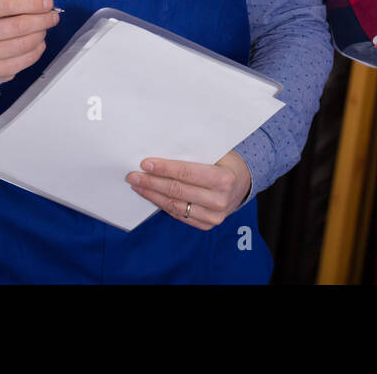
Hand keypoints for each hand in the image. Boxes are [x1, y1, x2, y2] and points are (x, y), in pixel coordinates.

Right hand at [0, 0, 58, 83]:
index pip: (9, 3)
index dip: (33, 3)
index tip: (48, 3)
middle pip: (20, 25)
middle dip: (43, 20)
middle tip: (52, 17)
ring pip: (25, 43)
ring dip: (41, 34)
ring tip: (42, 29)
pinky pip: (27, 59)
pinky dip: (38, 49)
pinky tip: (36, 43)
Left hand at [127, 150, 251, 230]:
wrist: (243, 183)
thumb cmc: (226, 163)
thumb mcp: (217, 153)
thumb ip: (194, 154)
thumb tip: (162, 151)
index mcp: (223, 179)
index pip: (186, 173)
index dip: (164, 169)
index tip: (146, 164)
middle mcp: (219, 200)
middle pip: (177, 190)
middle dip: (152, 182)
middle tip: (133, 176)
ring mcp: (213, 216)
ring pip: (175, 205)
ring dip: (153, 195)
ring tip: (138, 186)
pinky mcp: (207, 225)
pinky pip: (179, 215)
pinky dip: (163, 205)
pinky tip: (152, 196)